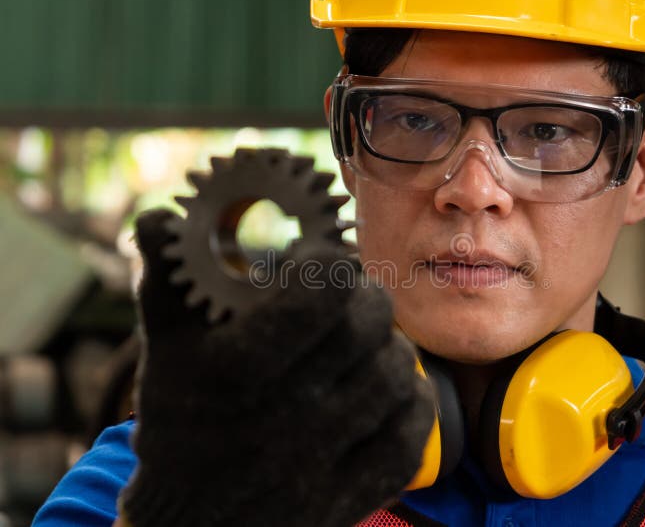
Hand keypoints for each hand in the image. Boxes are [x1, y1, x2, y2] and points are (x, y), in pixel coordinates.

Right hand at [120, 209, 433, 526]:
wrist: (193, 524)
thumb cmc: (181, 423)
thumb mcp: (165, 351)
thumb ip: (168, 280)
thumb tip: (161, 218)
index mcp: (238, 372)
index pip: (322, 290)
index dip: (326, 260)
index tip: (313, 260)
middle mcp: (287, 418)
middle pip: (370, 321)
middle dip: (361, 294)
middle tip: (345, 297)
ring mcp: (326, 462)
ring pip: (397, 370)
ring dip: (387, 345)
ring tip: (361, 344)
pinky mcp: (355, 495)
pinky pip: (414, 429)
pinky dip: (410, 399)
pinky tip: (384, 387)